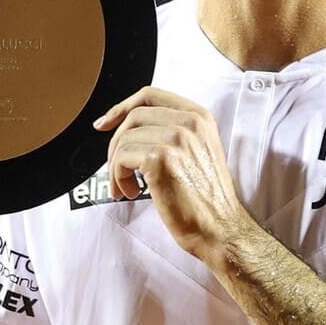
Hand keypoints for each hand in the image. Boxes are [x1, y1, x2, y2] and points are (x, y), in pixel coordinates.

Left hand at [93, 87, 253, 263]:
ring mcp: (176, 138)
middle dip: (116, 144)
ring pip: (124, 139)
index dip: (121, 107)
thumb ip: (172, 132)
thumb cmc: (206, 200)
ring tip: (126, 187)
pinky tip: (130, 192)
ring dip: (116, 167)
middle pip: (133, 117)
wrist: (221, 229)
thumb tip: (127, 127)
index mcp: (200, 116)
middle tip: (117, 170)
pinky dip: (117, 177)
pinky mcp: (161, 159)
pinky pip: (121, 158)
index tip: (104, 124)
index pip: (149, 95)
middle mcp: (190, 122)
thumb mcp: (198, 152)